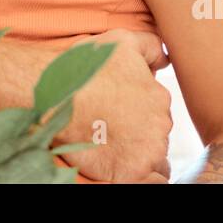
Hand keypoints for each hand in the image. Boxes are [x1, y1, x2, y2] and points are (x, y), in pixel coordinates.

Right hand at [57, 29, 173, 182]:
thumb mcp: (122, 41)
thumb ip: (151, 46)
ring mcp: (147, 152)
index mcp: (160, 98)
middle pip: (156, 137)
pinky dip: (129, 173)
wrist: (57, 96)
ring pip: (152, 161)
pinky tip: (111, 160)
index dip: (139, 114)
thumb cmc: (85, 67)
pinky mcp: (131, 174)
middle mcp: (160, 126)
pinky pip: (142, 181)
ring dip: (137, 156)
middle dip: (139, 135)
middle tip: (112, 129)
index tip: (119, 113)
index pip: (158, 113)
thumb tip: (165, 59)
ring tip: (111, 146)